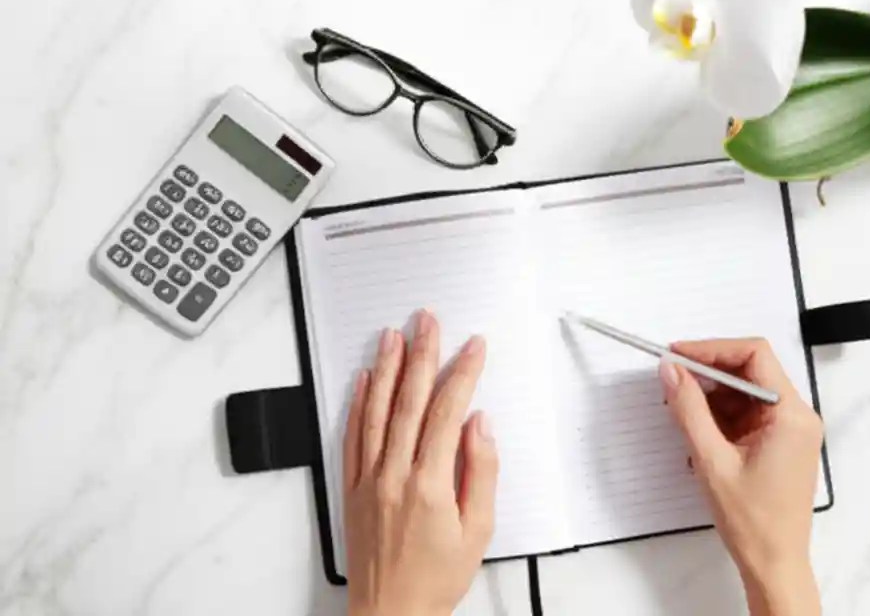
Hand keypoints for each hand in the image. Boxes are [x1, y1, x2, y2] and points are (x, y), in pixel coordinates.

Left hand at [344, 310, 497, 615]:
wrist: (391, 614)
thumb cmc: (436, 578)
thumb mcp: (478, 530)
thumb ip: (480, 472)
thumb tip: (479, 426)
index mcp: (429, 484)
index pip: (446, 412)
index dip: (462, 373)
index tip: (474, 347)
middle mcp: (393, 475)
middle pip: (408, 401)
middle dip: (422, 354)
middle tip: (428, 320)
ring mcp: (368, 480)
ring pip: (375, 411)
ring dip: (385, 368)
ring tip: (393, 335)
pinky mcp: (351, 489)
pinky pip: (352, 437)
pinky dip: (357, 404)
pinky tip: (363, 380)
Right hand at [661, 339, 823, 615]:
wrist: (774, 563)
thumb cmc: (754, 522)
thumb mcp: (712, 461)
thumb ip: (689, 410)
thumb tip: (671, 371)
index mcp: (791, 415)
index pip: (754, 355)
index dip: (712, 349)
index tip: (678, 354)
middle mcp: (797, 416)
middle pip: (749, 371)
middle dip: (707, 373)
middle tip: (671, 380)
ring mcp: (789, 430)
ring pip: (744, 393)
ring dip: (710, 397)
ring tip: (679, 411)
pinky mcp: (779, 443)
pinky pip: (746, 414)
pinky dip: (719, 417)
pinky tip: (696, 432)